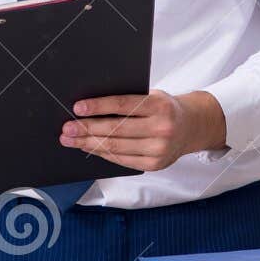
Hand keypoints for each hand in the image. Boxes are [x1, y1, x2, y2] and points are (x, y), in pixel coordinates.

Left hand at [59, 90, 227, 171]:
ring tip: (71, 140)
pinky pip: (121, 160)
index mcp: (160, 106)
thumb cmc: (165, 108)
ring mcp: (159, 149)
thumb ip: (129, 101)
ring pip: (116, 147)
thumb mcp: (153, 96)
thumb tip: (89, 107)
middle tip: (67, 128)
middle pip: (116, 130)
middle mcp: (161, 128)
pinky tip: (89, 147)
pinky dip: (102, 153)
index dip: (98, 106)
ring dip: (89, 143)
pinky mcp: (155, 164)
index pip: (123, 105)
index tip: (78, 108)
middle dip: (87, 129)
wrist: (192, 127)